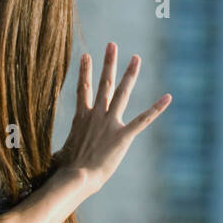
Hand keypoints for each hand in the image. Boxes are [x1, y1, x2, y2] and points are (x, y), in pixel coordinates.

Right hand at [57, 42, 170, 193]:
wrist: (75, 177)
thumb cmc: (66, 171)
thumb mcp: (62, 154)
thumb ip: (63, 151)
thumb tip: (55, 160)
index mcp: (81, 118)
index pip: (83, 89)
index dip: (84, 72)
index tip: (86, 56)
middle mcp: (96, 115)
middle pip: (104, 83)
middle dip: (109, 63)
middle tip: (112, 45)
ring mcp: (110, 123)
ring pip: (122, 92)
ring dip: (130, 74)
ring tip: (136, 58)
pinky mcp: (123, 136)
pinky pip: (143, 119)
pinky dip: (156, 109)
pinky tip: (167, 98)